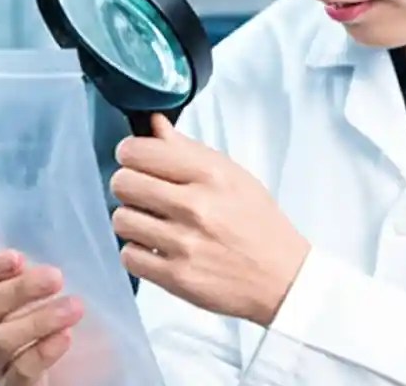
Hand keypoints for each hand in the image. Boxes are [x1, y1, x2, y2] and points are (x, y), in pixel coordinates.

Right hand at [0, 227, 84, 384]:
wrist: (62, 373)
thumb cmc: (39, 327)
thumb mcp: (26, 292)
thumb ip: (6, 265)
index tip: (19, 257)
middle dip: (22, 289)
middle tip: (56, 277)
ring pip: (3, 339)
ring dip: (40, 319)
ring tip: (73, 307)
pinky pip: (21, 370)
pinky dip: (44, 351)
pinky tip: (65, 337)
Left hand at [109, 115, 310, 326]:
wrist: (284, 280)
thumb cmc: (258, 224)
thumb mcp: (232, 176)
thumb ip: (187, 150)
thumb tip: (154, 124)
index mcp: (210, 174)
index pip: (139, 151)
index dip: (130, 154)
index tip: (135, 161)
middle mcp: (195, 206)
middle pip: (122, 183)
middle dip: (126, 186)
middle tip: (142, 194)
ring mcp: (184, 244)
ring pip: (121, 220)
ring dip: (131, 221)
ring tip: (152, 224)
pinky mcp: (177, 277)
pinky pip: (129, 256)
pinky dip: (138, 253)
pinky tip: (157, 249)